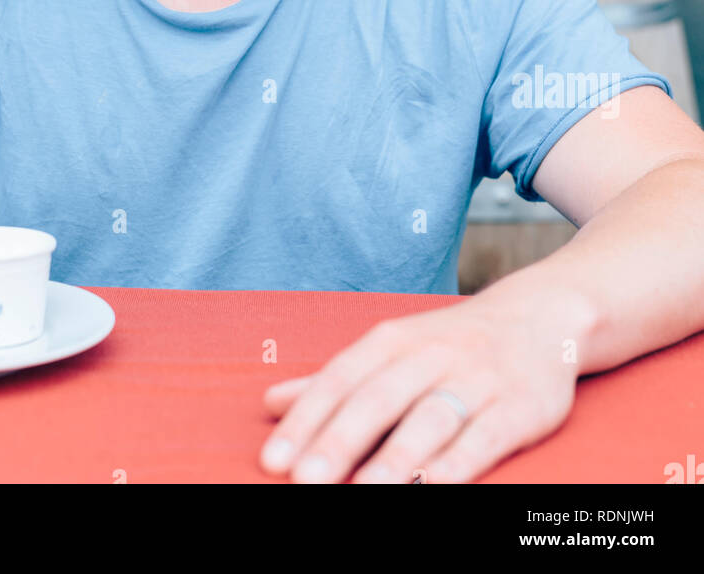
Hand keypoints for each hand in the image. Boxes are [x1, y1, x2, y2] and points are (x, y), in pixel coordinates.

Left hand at [259, 287, 585, 483]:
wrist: (541, 317)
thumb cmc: (451, 344)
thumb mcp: (392, 350)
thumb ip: (335, 380)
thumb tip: (270, 403)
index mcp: (393, 340)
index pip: (340, 380)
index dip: (305, 421)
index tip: (273, 460)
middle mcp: (432, 354)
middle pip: (379, 399)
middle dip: (339, 442)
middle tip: (304, 482)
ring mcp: (477, 379)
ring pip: (430, 418)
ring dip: (396, 458)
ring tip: (363, 492)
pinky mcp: (519, 406)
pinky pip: (485, 437)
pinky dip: (458, 463)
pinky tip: (433, 487)